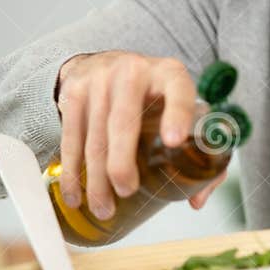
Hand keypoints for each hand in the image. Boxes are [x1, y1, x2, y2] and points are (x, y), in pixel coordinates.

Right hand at [56, 52, 223, 219]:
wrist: (106, 62)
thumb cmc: (152, 95)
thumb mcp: (179, 106)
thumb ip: (198, 149)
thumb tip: (196, 199)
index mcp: (170, 74)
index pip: (178, 91)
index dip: (177, 114)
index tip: (174, 142)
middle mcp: (134, 71)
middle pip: (124, 122)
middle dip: (121, 164)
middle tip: (126, 191)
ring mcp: (100, 79)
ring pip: (94, 136)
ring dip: (96, 179)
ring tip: (103, 207)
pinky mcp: (74, 92)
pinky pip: (71, 137)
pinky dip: (72, 171)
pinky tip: (75, 194)